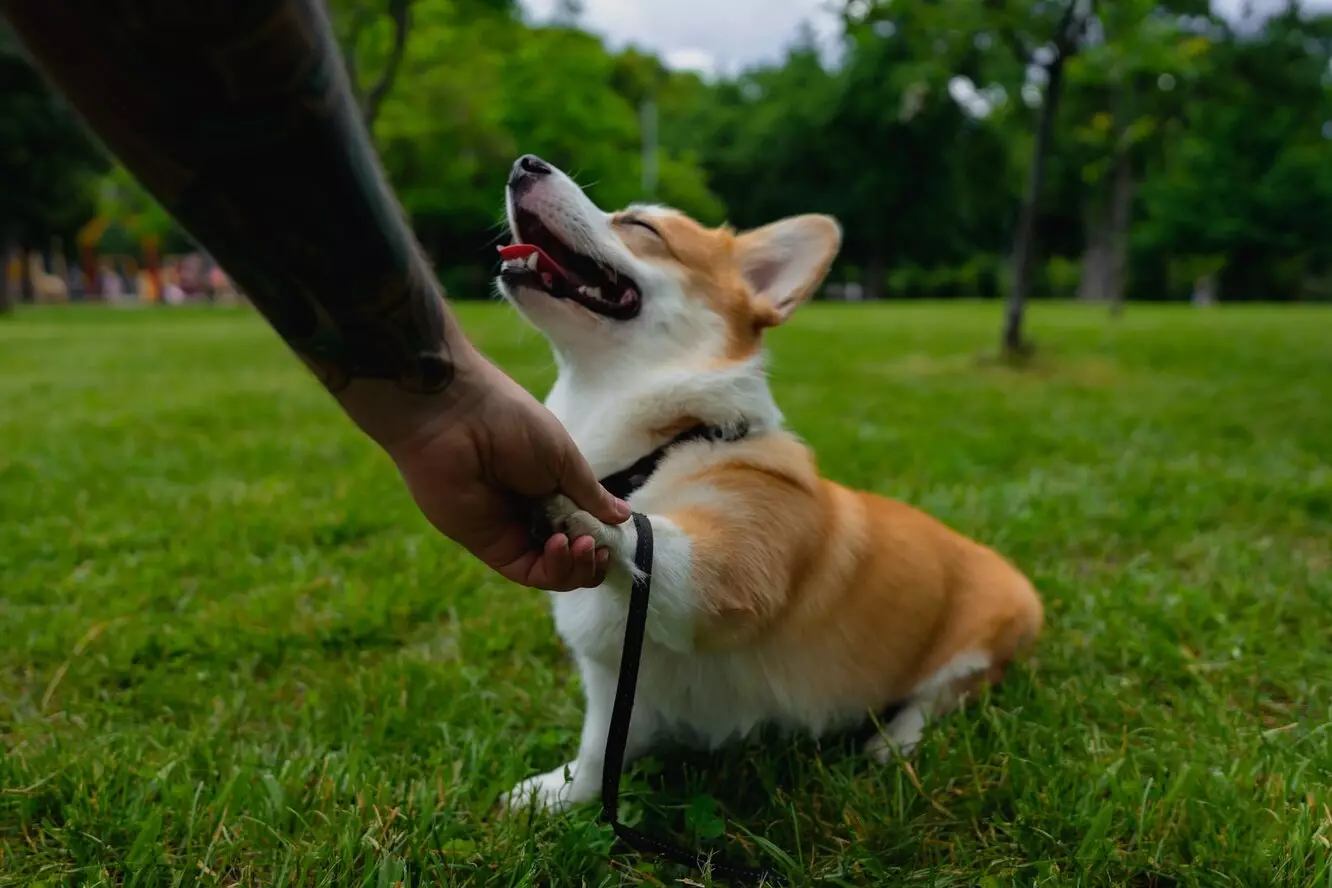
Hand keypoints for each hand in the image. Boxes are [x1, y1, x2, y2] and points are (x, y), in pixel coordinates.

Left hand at [380, 349, 630, 590]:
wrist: (456, 417)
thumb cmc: (512, 423)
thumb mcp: (563, 459)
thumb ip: (590, 495)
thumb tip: (623, 518)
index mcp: (551, 487)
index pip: (583, 526)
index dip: (601, 537)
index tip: (612, 534)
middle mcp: (532, 513)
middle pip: (571, 554)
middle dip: (591, 557)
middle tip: (596, 544)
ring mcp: (511, 531)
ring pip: (552, 570)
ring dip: (575, 567)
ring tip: (582, 544)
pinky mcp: (489, 546)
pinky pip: (527, 572)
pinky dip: (552, 569)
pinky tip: (561, 546)